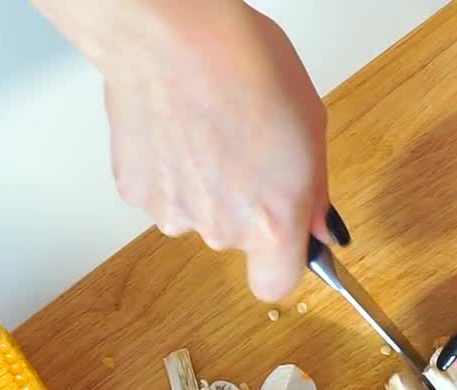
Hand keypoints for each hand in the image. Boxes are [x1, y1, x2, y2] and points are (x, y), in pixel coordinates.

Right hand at [34, 0, 341, 301]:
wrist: (172, 37)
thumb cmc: (242, 67)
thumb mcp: (310, 127)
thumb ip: (315, 192)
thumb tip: (319, 228)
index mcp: (272, 221)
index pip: (275, 284)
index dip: (281, 260)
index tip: (286, 239)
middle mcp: (221, 229)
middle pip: (236, 240)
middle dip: (245, 205)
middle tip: (246, 150)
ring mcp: (173, 214)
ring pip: (197, 214)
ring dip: (205, 187)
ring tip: (209, 131)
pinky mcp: (137, 193)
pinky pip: (163, 194)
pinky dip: (171, 170)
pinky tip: (179, 130)